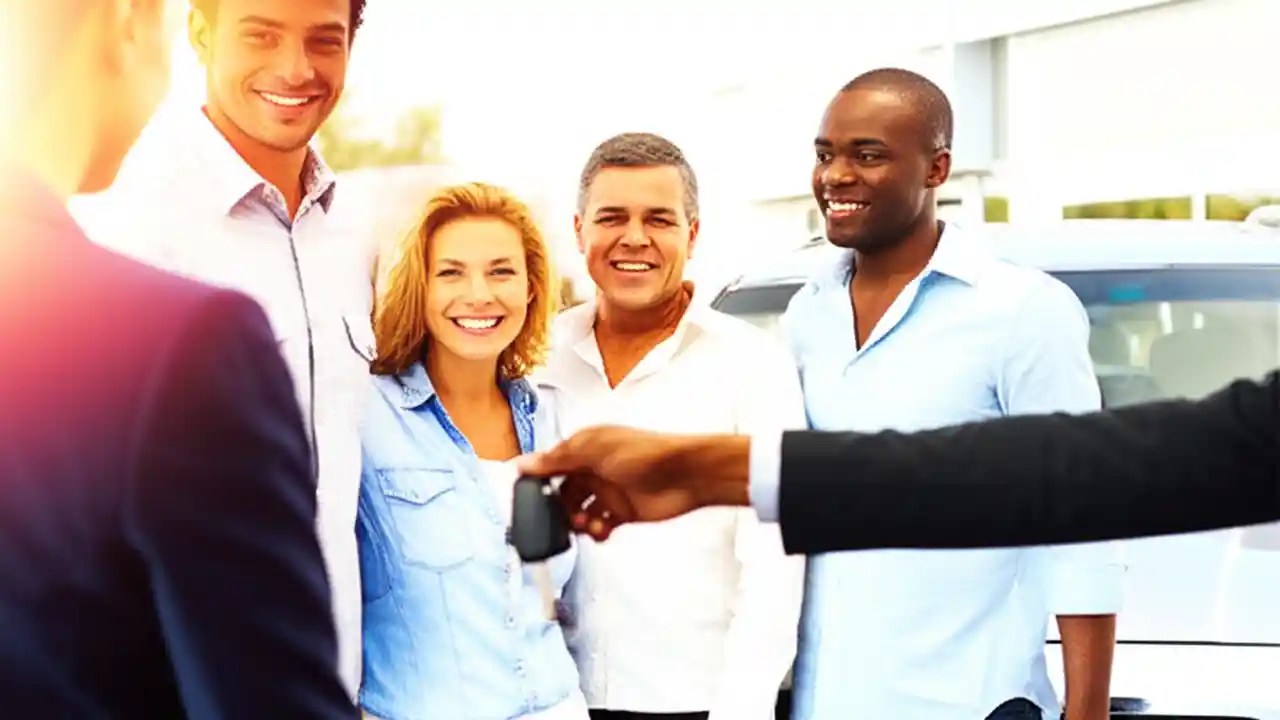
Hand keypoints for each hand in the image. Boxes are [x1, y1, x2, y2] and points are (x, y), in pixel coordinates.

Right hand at [515, 426, 750, 540]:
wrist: (685, 475)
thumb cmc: (644, 453)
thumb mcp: (593, 450)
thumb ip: (557, 459)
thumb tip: (523, 464)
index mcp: (586, 448)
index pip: (552, 465)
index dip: (538, 482)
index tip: (526, 499)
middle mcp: (595, 470)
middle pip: (564, 493)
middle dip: (557, 508)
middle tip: (557, 518)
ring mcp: (609, 492)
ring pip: (581, 512)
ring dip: (577, 522)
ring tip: (585, 524)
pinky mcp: (623, 513)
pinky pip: (601, 527)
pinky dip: (597, 532)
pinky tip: (601, 531)